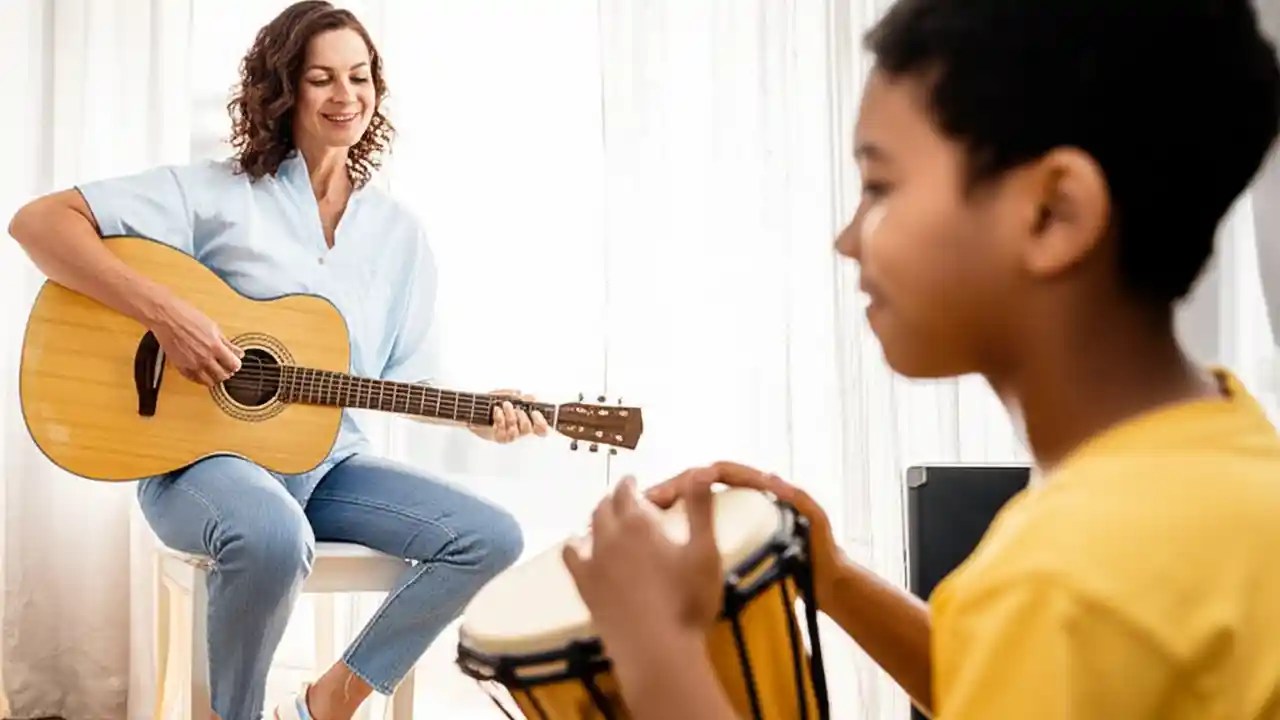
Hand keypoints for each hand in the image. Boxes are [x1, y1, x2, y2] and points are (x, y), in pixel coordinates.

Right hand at [149, 292, 242, 386]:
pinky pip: (194, 380)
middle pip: (223, 376)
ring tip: (214, 371)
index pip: (233, 366)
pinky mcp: (180, 367)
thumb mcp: (214, 328)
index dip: (236, 365)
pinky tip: (202, 372)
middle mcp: (204, 358)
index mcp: (215, 347)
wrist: (167, 317)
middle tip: (225, 367)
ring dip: (214, 377)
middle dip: (227, 372)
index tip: (234, 362)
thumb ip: (227, 343)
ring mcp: (192, 364)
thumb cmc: (188, 317)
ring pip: (209, 381)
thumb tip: (238, 353)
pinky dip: (200, 378)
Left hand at [469, 389, 549, 442]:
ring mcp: (509, 435)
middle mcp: (520, 430)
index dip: (541, 423)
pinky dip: (500, 419)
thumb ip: (513, 394)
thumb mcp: (502, 394)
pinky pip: (502, 432)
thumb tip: (520, 393)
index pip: (541, 429)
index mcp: (526, 421)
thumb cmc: (491, 403)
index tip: (535, 412)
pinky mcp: (499, 437)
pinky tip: (497, 411)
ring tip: (505, 405)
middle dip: (522, 417)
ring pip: (515, 431)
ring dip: (511, 417)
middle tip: (517, 408)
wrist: (474, 410)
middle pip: (528, 429)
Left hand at [563, 476, 723, 647]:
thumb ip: (701, 508)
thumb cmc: (687, 601)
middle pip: (605, 508)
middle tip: (620, 497)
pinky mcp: (585, 589)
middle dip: (613, 499)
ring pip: (587, 530)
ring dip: (594, 519)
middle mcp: (610, 537)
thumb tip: (701, 469)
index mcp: (639, 524)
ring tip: (601, 518)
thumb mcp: (704, 552)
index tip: (633, 480)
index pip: (627, 493)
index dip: (629, 484)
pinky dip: (572, 546)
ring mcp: (593, 564)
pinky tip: (575, 547)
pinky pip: (571, 558)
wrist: (656, 651)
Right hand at [647, 461, 846, 609]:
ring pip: (696, 504)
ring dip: (670, 505)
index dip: (694, 477)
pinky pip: (701, 526)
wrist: (828, 583)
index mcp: (760, 489)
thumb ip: (798, 498)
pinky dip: (679, 526)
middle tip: (645, 502)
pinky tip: (662, 539)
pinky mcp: (734, 540)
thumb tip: (770, 478)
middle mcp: (746, 499)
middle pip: (700, 486)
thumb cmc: (822, 550)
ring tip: (644, 515)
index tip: (673, 488)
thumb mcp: (813, 519)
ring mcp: (739, 519)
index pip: (722, 473)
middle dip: (672, 488)